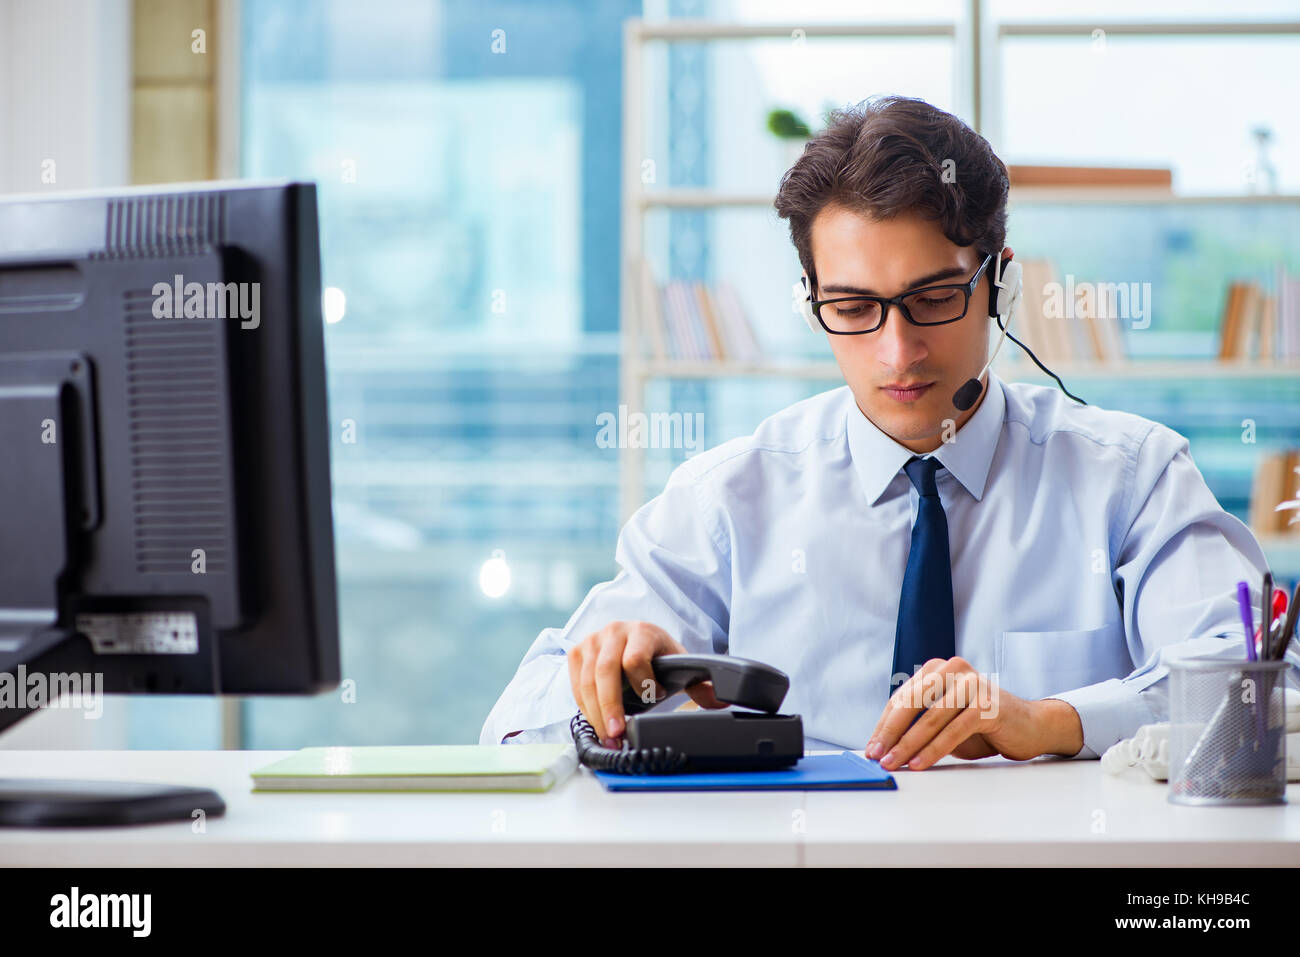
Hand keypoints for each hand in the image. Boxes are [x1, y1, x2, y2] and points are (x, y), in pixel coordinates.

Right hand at [567, 621, 725, 745]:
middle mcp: (614, 632)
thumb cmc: (658, 655)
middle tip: (617, 734)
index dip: (644, 683)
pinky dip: (585, 707)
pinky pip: (576, 684)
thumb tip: (722, 700)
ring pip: (587, 680)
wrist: (637, 637)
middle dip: (610, 707)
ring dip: (595, 713)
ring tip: (608, 737)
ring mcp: (592, 640)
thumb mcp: (679, 664)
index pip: (635, 659)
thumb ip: (701, 684)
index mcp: (643, 632)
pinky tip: (597, 724)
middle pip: (605, 671)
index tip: (657, 697)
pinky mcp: (577, 653)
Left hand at [865, 656, 1083, 770]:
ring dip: (907, 745)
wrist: (1030, 725)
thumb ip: (918, 724)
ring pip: (930, 719)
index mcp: (937, 669)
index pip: (902, 698)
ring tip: (893, 764)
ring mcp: (971, 684)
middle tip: (877, 756)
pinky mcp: (987, 705)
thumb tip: (884, 746)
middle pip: (911, 703)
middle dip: (890, 733)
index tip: (871, 747)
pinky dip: (932, 750)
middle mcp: (953, 670)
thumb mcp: (944, 720)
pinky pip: (952, 731)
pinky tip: (919, 763)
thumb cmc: (981, 724)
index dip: (884, 725)